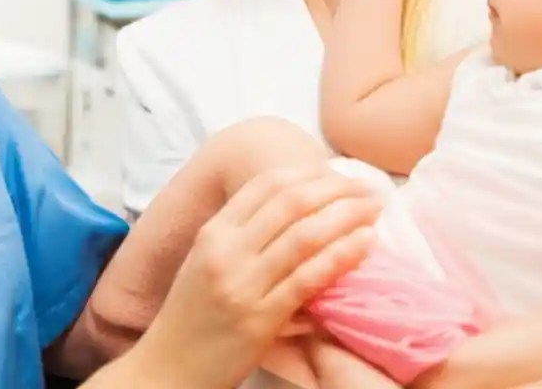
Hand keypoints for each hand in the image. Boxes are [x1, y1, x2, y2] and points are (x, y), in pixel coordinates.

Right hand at [130, 166, 379, 386]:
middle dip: (336, 188)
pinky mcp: (259, 319)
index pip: (264, 185)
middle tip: (368, 187)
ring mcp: (242, 285)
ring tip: (374, 210)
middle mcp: (225, 251)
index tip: (338, 174)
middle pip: (290, 202)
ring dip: (346, 216)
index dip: (308, 172)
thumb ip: (239, 236)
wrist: (167, 367)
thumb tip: (290, 211)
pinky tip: (365, 245)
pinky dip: (341, 256)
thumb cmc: (190, 317)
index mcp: (212, 233)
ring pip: (304, 236)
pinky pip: (307, 279)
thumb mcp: (204, 263)